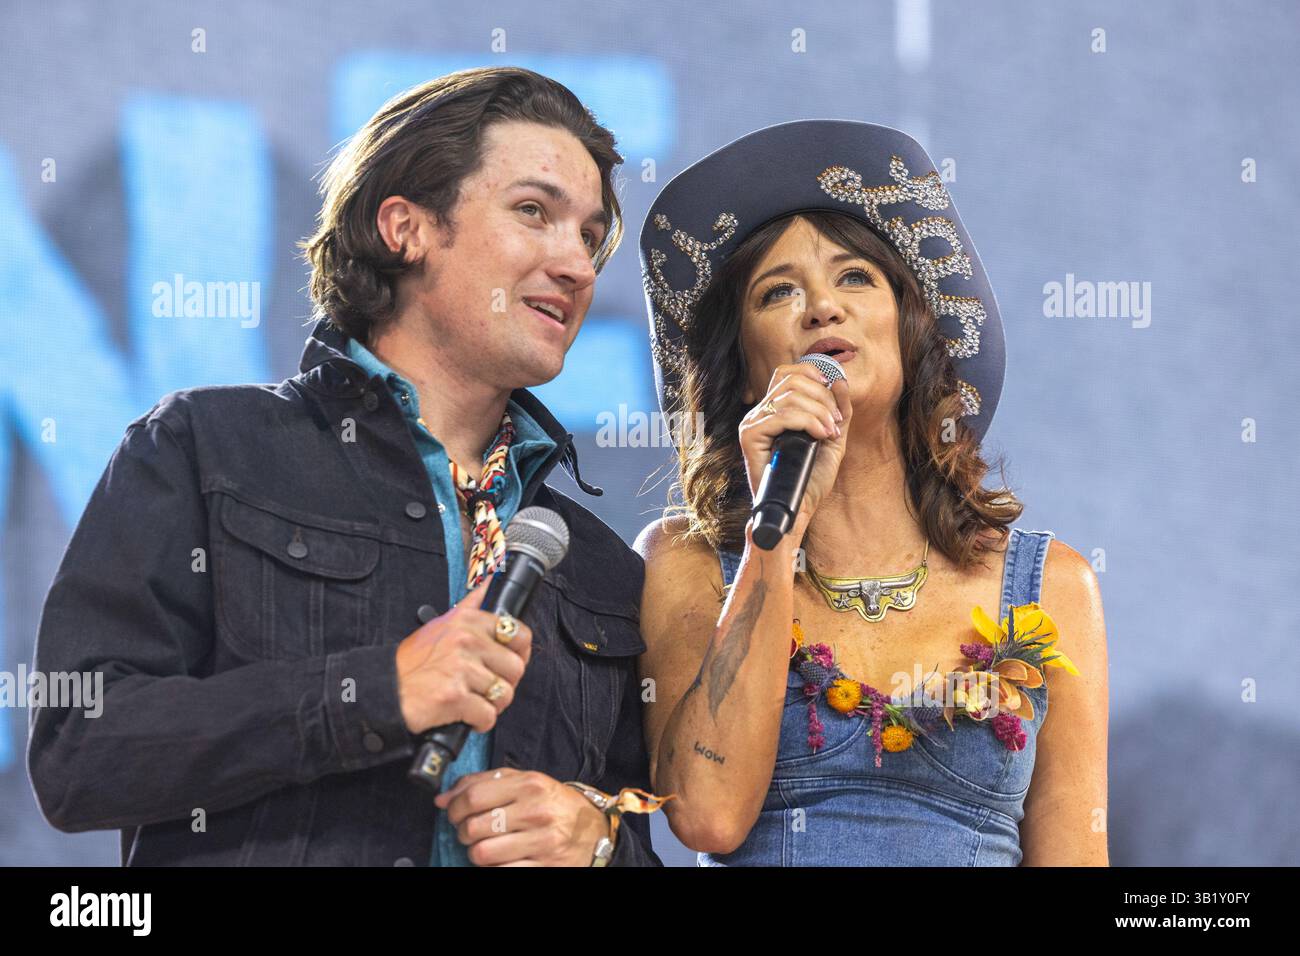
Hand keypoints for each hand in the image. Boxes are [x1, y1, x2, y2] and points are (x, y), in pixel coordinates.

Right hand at [394, 577, 533, 734]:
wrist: (384, 693)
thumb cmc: (411, 664)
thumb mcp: (440, 625)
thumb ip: (469, 606)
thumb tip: (488, 583)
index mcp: (467, 622)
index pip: (519, 634)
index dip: (519, 653)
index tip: (507, 663)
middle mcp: (466, 641)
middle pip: (516, 668)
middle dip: (505, 684)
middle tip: (486, 689)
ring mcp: (461, 669)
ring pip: (505, 694)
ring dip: (492, 705)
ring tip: (473, 702)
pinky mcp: (455, 696)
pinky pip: (488, 715)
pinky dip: (479, 722)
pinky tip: (465, 715)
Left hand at [434, 769, 610, 866]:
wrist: (594, 830)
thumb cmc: (552, 803)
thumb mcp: (524, 782)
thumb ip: (483, 783)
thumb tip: (442, 799)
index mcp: (530, 785)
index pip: (473, 796)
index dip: (454, 808)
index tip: (454, 813)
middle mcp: (536, 812)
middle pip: (473, 827)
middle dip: (463, 832)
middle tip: (470, 831)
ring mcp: (542, 842)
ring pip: (482, 854)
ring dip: (476, 853)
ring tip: (485, 846)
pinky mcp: (545, 867)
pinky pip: (501, 871)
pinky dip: (493, 867)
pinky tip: (500, 858)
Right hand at [739, 361, 852, 529]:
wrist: (798, 509)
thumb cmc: (811, 479)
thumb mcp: (833, 439)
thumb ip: (838, 410)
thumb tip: (839, 380)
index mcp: (775, 410)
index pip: (788, 372)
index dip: (814, 375)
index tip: (834, 401)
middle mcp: (760, 413)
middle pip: (792, 380)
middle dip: (823, 398)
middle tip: (835, 424)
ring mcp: (752, 423)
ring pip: (790, 396)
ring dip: (819, 412)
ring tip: (829, 433)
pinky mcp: (750, 437)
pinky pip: (782, 415)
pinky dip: (808, 422)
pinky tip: (819, 436)